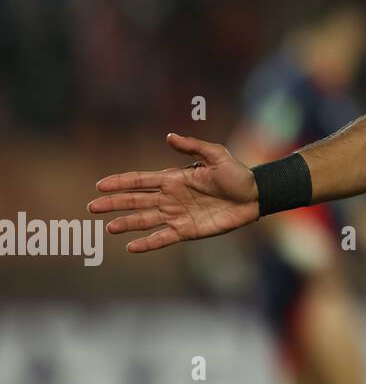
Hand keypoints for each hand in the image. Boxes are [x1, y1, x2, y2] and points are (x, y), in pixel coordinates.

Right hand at [89, 133, 259, 252]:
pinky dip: (148, 243)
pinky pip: (163, 238)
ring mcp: (177, 215)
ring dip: (127, 223)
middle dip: (114, 203)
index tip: (100, 185)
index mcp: (174, 179)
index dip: (120, 183)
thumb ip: (193, 147)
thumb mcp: (216, 155)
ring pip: (145, 220)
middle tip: (93, 207)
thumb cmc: (236, 174)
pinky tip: (132, 246)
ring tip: (108, 228)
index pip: (141, 180)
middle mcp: (170, 197)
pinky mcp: (187, 231)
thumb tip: (169, 136)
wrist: (254, 196)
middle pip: (136, 200)